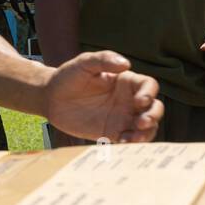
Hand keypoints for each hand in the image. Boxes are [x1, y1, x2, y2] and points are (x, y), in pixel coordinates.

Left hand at [44, 51, 162, 141]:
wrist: (50, 98)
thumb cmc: (68, 76)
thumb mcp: (84, 63)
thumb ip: (104, 59)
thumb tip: (126, 64)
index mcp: (126, 82)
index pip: (149, 86)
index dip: (150, 93)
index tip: (140, 101)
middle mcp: (128, 100)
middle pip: (154, 108)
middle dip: (154, 116)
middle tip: (142, 123)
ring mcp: (121, 118)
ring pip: (145, 127)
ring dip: (146, 133)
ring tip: (135, 139)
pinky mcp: (111, 133)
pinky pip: (127, 140)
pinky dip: (129, 144)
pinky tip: (121, 143)